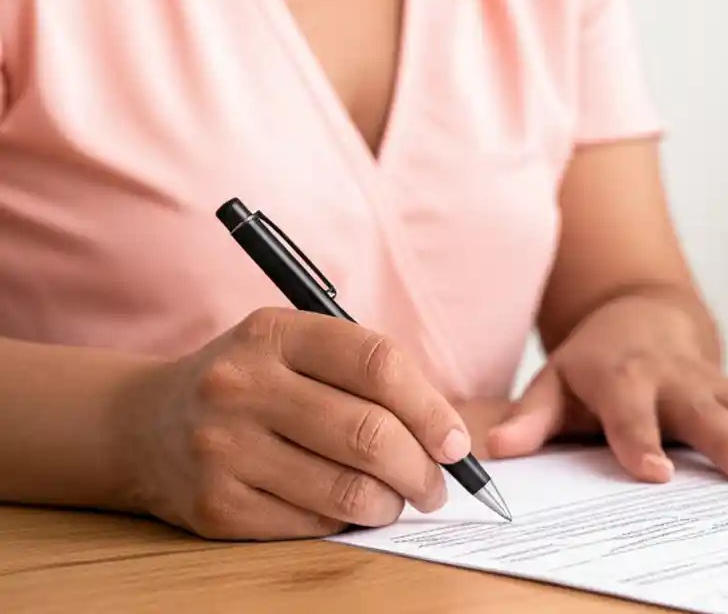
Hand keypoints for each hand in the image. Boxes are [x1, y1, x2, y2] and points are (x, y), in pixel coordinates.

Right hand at [116, 308, 468, 539]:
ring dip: (390, 503)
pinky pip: (312, 525)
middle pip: (369, 434)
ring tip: (396, 498)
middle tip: (436, 485)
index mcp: (275, 332)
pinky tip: (343, 508)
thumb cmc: (252, 383)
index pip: (378, 364)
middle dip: (422, 469)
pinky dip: (345, 522)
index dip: (430, 407)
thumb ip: (366, 375)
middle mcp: (242, 386)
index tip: (456, 441)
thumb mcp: (295, 348)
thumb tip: (448, 436)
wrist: (142, 423)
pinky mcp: (215, 506)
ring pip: (347, 490)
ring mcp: (223, 448)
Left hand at [487, 295, 727, 481]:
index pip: (629, 414)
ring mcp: (714, 384)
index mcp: (623, 378)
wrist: (640, 316)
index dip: (639, 442)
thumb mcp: (555, 381)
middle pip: (702, 412)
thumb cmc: (593, 362)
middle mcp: (674, 379)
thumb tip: (496, 450)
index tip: (654, 473)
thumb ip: (532, 417)